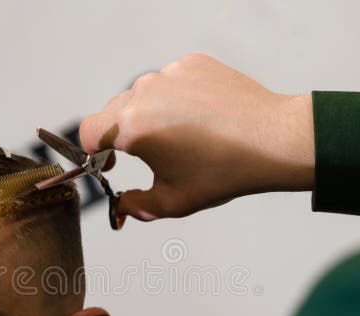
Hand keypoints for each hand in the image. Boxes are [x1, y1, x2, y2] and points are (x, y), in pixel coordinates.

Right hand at [80, 53, 314, 220]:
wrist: (272, 141)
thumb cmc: (224, 172)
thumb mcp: (172, 201)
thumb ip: (134, 205)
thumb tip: (121, 206)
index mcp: (132, 126)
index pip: (88, 132)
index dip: (92, 153)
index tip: (107, 164)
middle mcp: (145, 92)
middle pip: (113, 112)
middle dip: (120, 135)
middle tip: (144, 155)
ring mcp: (169, 73)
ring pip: (143, 95)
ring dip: (149, 115)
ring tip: (181, 138)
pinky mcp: (192, 64)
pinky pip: (170, 82)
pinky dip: (175, 99)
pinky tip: (199, 119)